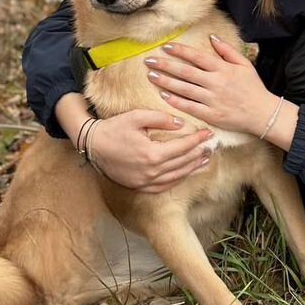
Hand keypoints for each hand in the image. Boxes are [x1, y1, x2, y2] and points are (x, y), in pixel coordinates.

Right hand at [86, 110, 212, 193]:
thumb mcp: (137, 116)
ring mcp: (145, 182)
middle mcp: (151, 171)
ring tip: (205, 160)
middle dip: (199, 154)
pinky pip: (165, 186)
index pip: (182, 147)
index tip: (208, 134)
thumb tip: (181, 124)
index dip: (197, 140)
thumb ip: (161, 118)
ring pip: (176, 176)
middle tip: (212, 146)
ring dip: (193, 168)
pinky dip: (178, 179)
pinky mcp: (140, 187)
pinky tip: (186, 172)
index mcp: (152, 154)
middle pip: (183, 163)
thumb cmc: (114, 128)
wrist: (92, 145)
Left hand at [144, 36, 280, 136]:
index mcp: (223, 69)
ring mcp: (212, 100)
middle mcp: (216, 83)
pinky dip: (176, 101)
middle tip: (149, 61)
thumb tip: (211, 37)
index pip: (197, 57)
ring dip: (166, 82)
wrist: (262, 113)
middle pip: (186, 72)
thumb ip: (227, 50)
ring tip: (151, 76)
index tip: (165, 47)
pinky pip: (189, 107)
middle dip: (165, 65)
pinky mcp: (211, 115)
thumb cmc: (253, 87)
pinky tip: (164, 94)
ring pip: (184, 89)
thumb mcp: (244, 64)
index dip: (180, 51)